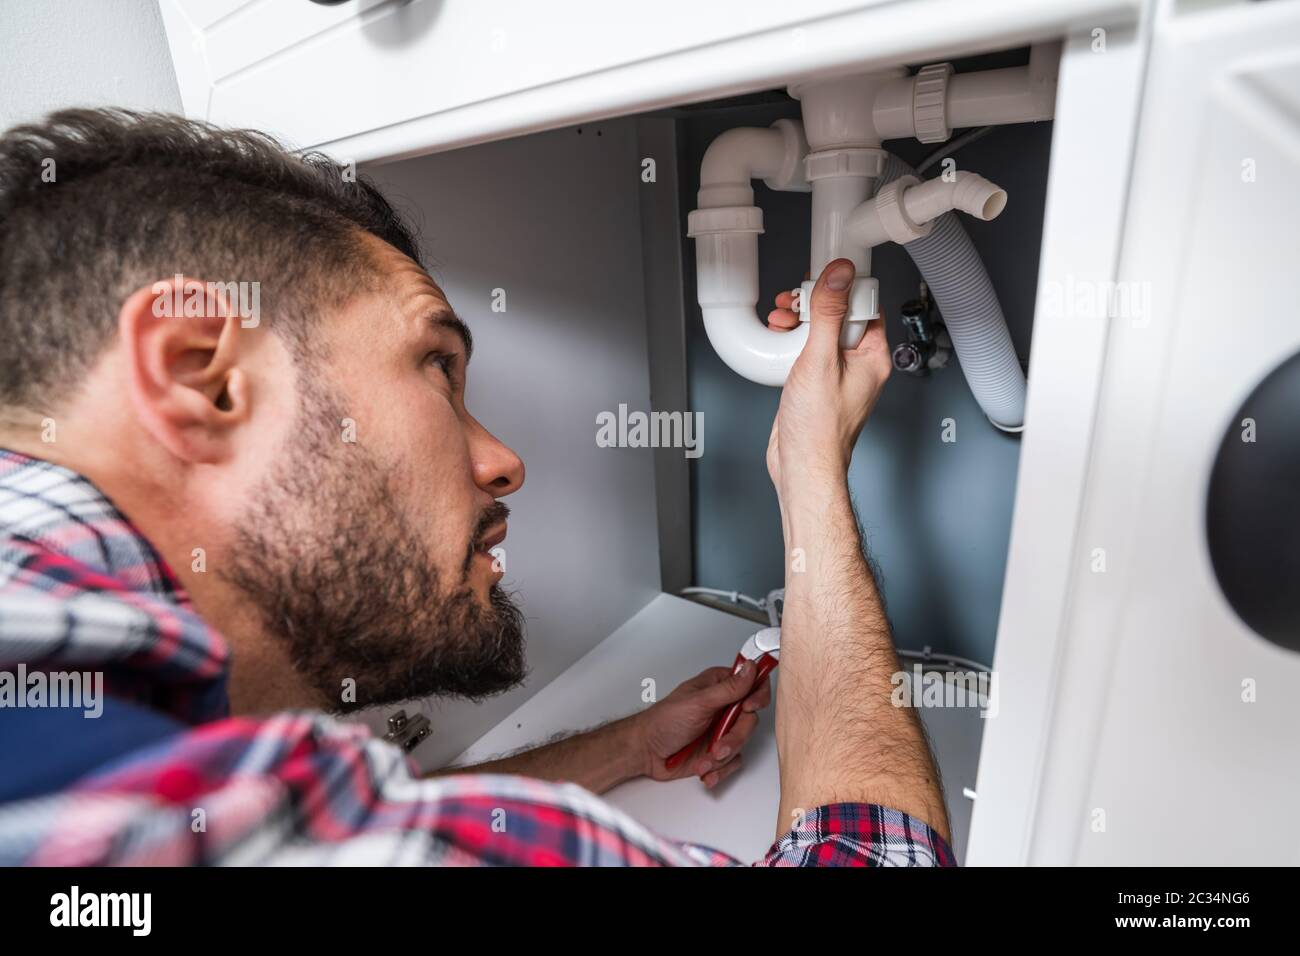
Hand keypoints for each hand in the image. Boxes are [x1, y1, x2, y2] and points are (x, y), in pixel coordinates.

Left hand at [634, 663, 771, 787]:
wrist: (647, 751)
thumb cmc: (664, 721)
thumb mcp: (699, 703)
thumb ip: (729, 688)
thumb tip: (750, 668)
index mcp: (719, 686)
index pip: (753, 683)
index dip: (757, 695)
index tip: (749, 707)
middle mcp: (724, 707)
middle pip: (751, 720)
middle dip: (733, 738)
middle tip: (717, 746)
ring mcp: (722, 729)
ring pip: (742, 743)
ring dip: (722, 757)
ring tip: (704, 760)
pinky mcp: (718, 751)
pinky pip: (733, 762)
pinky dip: (719, 770)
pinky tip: (704, 770)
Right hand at [765, 258, 890, 495]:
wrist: (802, 465)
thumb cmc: (819, 428)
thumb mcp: (820, 361)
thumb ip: (828, 314)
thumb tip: (839, 274)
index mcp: (873, 356)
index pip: (865, 305)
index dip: (842, 288)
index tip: (820, 279)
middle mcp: (859, 364)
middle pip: (840, 315)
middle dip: (814, 303)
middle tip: (794, 301)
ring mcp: (837, 374)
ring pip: (821, 331)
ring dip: (799, 320)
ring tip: (781, 319)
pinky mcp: (818, 383)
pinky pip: (809, 350)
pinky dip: (792, 340)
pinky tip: (779, 338)